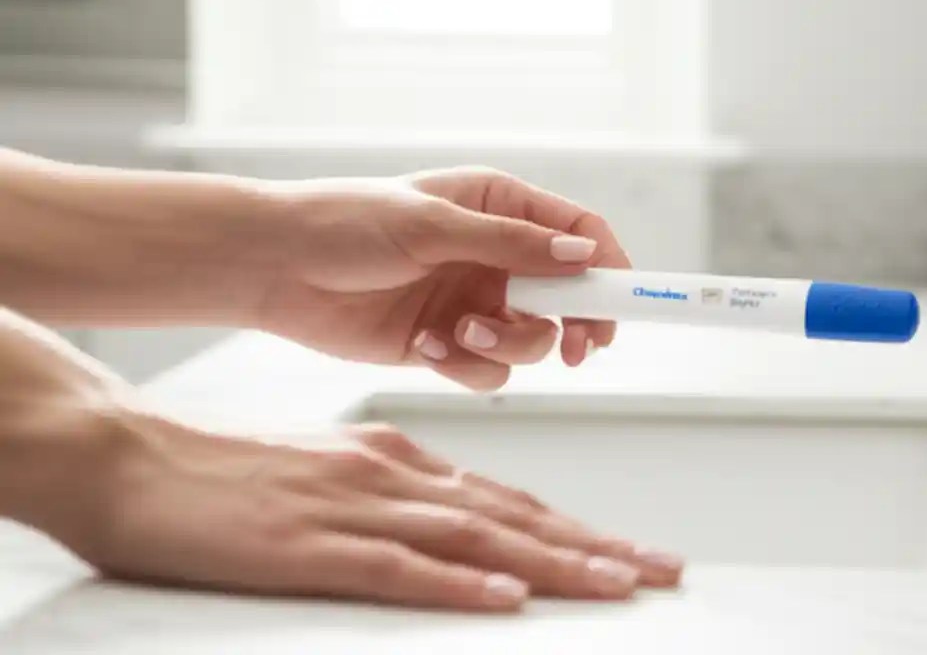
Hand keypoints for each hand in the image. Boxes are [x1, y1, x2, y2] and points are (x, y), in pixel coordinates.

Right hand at [0, 311, 681, 611]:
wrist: (135, 457)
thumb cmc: (229, 471)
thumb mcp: (332, 469)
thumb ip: (396, 490)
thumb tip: (457, 517)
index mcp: (399, 461)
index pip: (508, 500)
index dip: (576, 528)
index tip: (630, 552)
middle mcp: (392, 479)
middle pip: (513, 516)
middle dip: (594, 548)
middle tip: (661, 570)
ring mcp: (353, 510)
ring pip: (474, 538)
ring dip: (553, 563)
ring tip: (617, 585)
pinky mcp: (307, 548)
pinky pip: (395, 569)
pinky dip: (456, 585)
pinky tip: (503, 601)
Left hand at [257, 167, 631, 390]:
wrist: (274, 268)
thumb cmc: (345, 223)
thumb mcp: (434, 225)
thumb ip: (513, 244)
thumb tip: (583, 254)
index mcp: (499, 206)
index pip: (579, 231)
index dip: (609, 267)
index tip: (623, 303)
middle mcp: (494, 255)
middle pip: (569, 296)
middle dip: (573, 324)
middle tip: (579, 349)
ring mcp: (472, 301)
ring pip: (531, 340)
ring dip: (506, 344)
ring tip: (460, 333)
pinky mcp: (446, 343)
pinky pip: (488, 368)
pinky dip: (466, 366)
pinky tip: (427, 345)